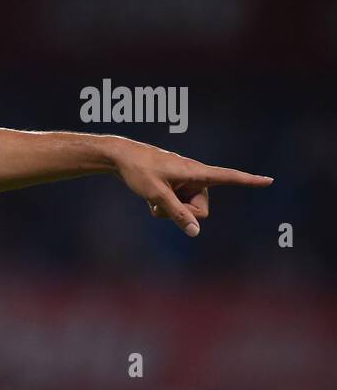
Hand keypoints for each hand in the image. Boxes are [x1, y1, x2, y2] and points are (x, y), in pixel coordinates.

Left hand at [109, 139, 272, 235]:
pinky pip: (178, 206)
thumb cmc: (139, 172)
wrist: (120, 157)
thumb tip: (195, 232)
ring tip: (154, 198)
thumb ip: (177, 214)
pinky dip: (165, 207)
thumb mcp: (157, 196)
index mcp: (196, 172)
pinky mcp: (176, 186)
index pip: (228, 177)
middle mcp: (195, 176)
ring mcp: (185, 182)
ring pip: (188, 210)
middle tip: (160, 203)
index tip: (269, 180)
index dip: (249, 180)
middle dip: (183, 213)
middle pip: (201, 209)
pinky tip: (151, 198)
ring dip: (171, 210)